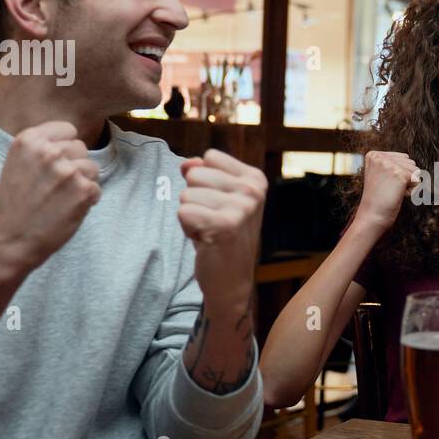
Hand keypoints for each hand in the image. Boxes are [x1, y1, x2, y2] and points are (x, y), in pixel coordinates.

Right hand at [0, 121, 100, 272]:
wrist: (10, 239)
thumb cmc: (15, 204)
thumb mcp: (19, 163)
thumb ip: (43, 148)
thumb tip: (73, 140)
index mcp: (30, 140)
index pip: (68, 129)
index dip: (65, 147)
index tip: (54, 164)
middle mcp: (49, 151)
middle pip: (81, 148)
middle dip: (74, 165)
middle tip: (53, 187)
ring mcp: (68, 171)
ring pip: (92, 168)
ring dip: (82, 183)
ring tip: (59, 199)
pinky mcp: (83, 190)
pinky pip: (96, 189)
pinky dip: (87, 201)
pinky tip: (66, 210)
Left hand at [178, 149, 267, 312]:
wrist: (231, 281)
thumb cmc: (221, 235)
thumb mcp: (216, 198)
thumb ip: (201, 173)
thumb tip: (186, 163)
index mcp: (255, 179)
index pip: (210, 157)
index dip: (205, 181)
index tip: (218, 205)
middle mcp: (253, 190)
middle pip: (195, 174)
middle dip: (195, 199)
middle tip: (212, 221)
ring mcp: (242, 208)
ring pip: (186, 194)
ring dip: (191, 215)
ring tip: (209, 231)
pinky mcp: (225, 226)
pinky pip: (183, 212)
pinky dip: (187, 229)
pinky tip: (205, 241)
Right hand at [354, 151, 421, 230]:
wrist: (371, 216)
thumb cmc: (378, 200)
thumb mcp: (381, 176)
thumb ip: (392, 165)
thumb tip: (412, 162)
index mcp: (374, 155)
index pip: (403, 158)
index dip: (399, 175)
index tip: (385, 185)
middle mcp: (380, 157)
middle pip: (411, 163)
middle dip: (406, 179)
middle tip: (389, 190)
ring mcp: (390, 164)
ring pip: (416, 171)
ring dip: (409, 185)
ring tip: (393, 192)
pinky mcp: (400, 174)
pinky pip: (418, 180)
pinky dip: (412, 191)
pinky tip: (399, 195)